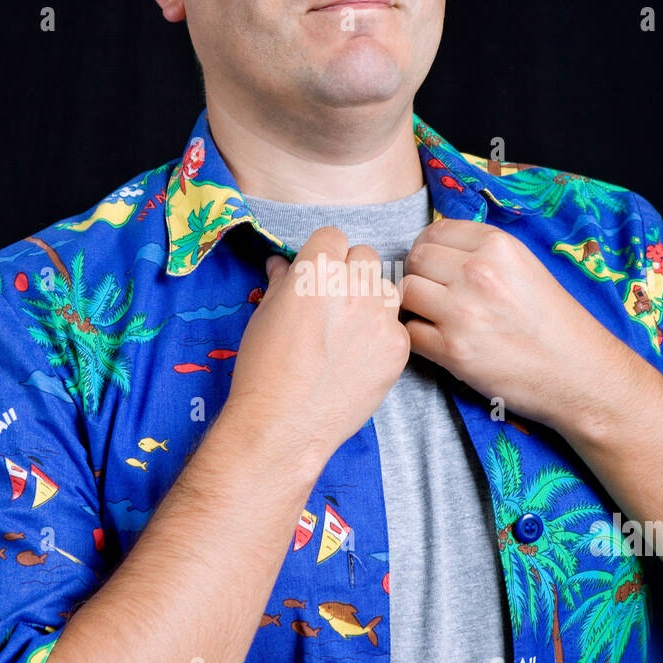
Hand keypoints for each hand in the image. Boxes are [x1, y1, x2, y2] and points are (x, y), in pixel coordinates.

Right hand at [226, 227, 409, 464]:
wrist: (283, 425)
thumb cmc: (264, 370)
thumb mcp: (265, 315)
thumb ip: (281, 282)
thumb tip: (281, 264)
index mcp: (315, 269)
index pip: (333, 236)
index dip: (324, 254)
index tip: (318, 273)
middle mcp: (353, 286)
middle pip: (366, 256)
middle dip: (351, 272)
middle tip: (334, 303)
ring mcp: (380, 317)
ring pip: (387, 289)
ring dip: (372, 300)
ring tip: (349, 331)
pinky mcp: (398, 348)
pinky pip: (397, 326)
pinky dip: (382, 337)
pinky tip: (359, 359)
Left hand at [399, 217, 633, 431]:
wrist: (579, 374)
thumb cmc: (554, 323)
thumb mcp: (526, 266)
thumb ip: (483, 252)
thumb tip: (437, 246)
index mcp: (498, 246)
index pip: (435, 231)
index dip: (429, 248)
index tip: (435, 264)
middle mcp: (478, 273)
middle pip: (416, 259)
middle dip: (419, 274)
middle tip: (434, 292)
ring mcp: (463, 312)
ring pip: (407, 293)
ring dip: (416, 306)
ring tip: (436, 317)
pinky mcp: (453, 351)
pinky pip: (410, 333)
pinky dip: (419, 338)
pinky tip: (440, 342)